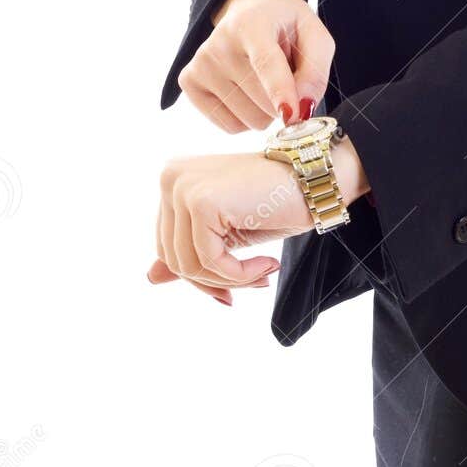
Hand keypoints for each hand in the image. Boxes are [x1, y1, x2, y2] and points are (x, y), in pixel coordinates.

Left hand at [147, 140, 369, 306]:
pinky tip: (267, 265)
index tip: (232, 290)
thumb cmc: (278, 200)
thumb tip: (150, 277)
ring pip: (188, 264)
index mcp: (175, 180)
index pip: (168, 245)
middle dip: (214, 281)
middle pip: (173, 256)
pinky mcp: (201, 200)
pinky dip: (238, 274)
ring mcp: (183, 186)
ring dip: (230, 280)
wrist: (316, 177)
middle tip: (254, 282)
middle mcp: (171, 177)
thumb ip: (190, 252)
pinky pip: (209, 260)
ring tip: (263, 272)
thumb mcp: (227, 232)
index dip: (200, 276)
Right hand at [178, 0, 334, 132]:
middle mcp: (220, 42)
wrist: (250, 9)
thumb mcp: (314, 34)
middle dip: (285, 99)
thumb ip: (316, 70)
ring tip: (263, 77)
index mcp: (253, 23)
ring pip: (250, 120)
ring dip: (266, 109)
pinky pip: (230, 126)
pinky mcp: (189, 82)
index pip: (266, 62)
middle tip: (283, 72)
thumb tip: (302, 108)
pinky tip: (246, 89)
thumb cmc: (285, 25)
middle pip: (263, 100)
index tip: (291, 115)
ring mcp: (201, 63)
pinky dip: (246, 117)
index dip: (280, 90)